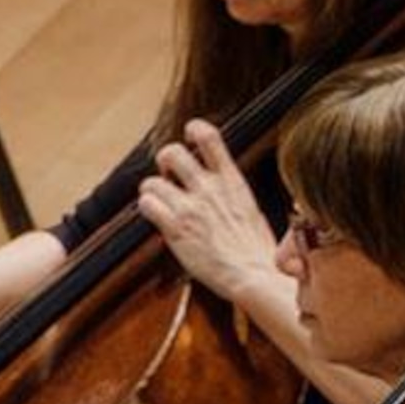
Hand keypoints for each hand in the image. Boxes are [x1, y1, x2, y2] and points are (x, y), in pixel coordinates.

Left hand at [137, 121, 287, 318]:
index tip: (191, 133)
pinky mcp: (175, 229)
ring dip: (154, 190)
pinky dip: (148, 208)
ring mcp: (190, 208)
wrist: (254, 274)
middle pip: (172, 153)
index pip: (210, 138)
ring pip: (152, 181)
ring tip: (163, 200)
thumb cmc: (257, 248)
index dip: (195, 129)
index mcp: (233, 181)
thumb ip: (230, 191)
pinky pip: (147, 204)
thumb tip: (217, 182)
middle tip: (171, 174)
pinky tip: (158, 216)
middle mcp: (209, 189)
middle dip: (166, 160)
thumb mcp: (251, 208)